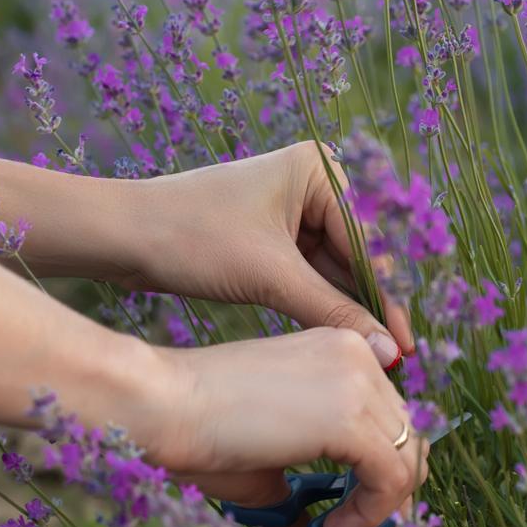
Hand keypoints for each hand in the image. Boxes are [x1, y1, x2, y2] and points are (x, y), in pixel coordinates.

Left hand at [123, 142, 413, 367]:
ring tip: (378, 358)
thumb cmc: (191, 238)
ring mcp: (295, 209)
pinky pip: (314, 276)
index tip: (405, 344)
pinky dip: (325, 307)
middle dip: (374, 306)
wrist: (121, 236)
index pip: (368, 241)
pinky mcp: (277, 238)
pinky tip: (346, 342)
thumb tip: (390, 352)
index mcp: (319, 169)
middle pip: (359, 255)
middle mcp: (314, 182)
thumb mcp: (270, 277)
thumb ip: (333, 313)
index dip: (388, 297)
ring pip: (338, 270)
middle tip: (398, 357)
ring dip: (352, 311)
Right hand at [139, 327, 429, 526]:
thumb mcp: (263, 470)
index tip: (370, 521)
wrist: (161, 405)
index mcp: (341, 352)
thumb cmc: (197, 432)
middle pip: (409, 438)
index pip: (392, 418)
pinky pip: (391, 478)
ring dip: (380, 511)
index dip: (389, 474)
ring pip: (407, 460)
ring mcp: (359, 380)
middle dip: (395, 497)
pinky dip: (371, 515)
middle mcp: (360, 356)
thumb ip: (295, 502)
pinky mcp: (351, 415)